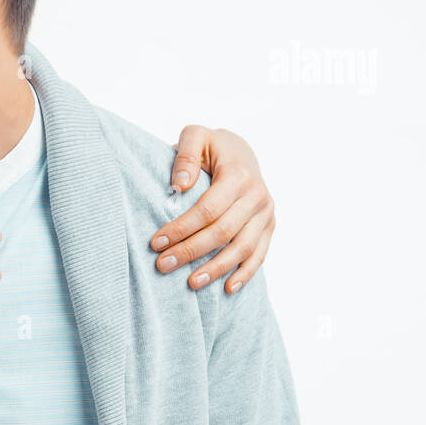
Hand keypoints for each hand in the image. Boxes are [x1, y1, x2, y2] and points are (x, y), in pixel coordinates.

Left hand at [150, 125, 275, 293]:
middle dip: (191, 251)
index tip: (155, 242)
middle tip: (163, 265)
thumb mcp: (196, 136)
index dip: (181, 228)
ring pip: (242, 248)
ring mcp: (266, 213)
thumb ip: (186, 154)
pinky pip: (259, 254)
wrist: (242, 151)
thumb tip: (180, 185)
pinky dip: (245, 273)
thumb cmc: (212, 147)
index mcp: (238, 175)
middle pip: (222, 232)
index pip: (207, 209)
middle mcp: (257, 196)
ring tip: (191, 283)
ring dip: (216, 269)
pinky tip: (227, 288)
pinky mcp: (269, 226)